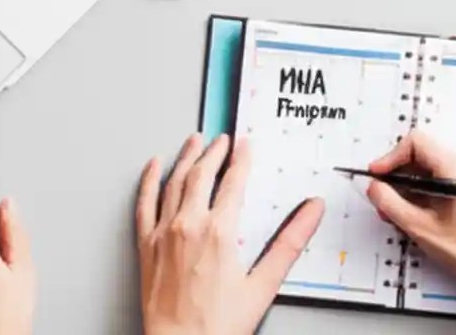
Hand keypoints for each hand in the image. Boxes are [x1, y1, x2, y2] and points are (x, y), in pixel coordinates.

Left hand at [136, 133, 325, 334]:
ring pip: (173, 182)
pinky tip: (153, 167)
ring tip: (193, 142)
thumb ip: (290, 242)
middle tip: (222, 139)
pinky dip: (149, 180)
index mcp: (219, 232)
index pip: (233, 182)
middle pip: (201, 174)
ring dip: (185, 157)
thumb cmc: (218, 325)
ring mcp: (163, 233)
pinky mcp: (146, 245)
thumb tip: (312, 211)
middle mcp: (188, 225)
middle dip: (213, 152)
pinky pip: (144, 203)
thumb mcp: (264, 284)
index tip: (245, 146)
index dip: (241, 159)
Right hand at [366, 133, 455, 334]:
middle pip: (421, 155)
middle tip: (385, 199)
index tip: (378, 175)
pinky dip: (425, 191)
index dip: (391, 157)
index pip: (415, 143)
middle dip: (399, 177)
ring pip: (429, 168)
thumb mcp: (419, 227)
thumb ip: (389, 203)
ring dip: (410, 187)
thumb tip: (375, 187)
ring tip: (400, 212)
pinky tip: (418, 213)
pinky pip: (441, 177)